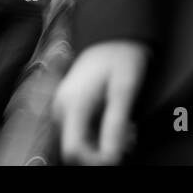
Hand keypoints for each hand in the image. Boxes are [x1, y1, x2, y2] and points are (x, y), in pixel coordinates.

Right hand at [52, 40, 148, 164]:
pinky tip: (119, 122)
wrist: (114, 32)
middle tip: (130, 137)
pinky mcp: (70, 104)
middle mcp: (62, 107)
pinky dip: (100, 132)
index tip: (119, 155)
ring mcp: (64, 105)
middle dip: (102, 151)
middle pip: (76, 147)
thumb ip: (116, 124)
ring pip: (80, 140)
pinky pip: (82, 129)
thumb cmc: (121, 56)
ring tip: (129, 128)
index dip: (95, 160)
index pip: (74, 150)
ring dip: (103, 142)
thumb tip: (112, 157)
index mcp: (73, 104)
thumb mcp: (125, 89)